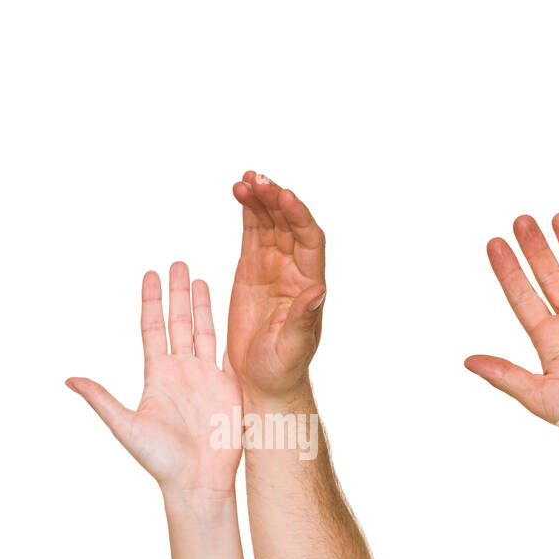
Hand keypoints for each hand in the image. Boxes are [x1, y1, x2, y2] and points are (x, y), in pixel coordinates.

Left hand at [67, 264, 242, 500]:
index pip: (152, 328)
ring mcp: (206, 377)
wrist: (197, 482)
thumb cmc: (160, 460)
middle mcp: (180, 371)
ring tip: (199, 277)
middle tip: (177, 263)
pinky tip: (230, 310)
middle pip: (178, 322)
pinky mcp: (228, 387)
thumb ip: (101, 399)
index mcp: (156, 376)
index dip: (151, 302)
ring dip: (201, 304)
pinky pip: (228, 351)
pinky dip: (229, 329)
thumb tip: (69, 380)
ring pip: (204, 331)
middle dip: (177, 293)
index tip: (150, 273)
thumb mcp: (125, 426)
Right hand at [227, 171, 326, 401]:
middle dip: (275, 199)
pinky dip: (248, 211)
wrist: (263, 379)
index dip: (299, 216)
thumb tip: (319, 292)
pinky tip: (239, 192)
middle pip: (289, 223)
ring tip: (245, 179)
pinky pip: (252, 233)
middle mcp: (294, 269)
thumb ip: (304, 319)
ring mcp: (273, 266)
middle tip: (258, 179)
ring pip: (271, 223)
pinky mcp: (252, 269)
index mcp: (309, 284)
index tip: (284, 195)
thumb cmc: (282, 368)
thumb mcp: (293, 347)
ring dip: (260, 199)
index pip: (310, 240)